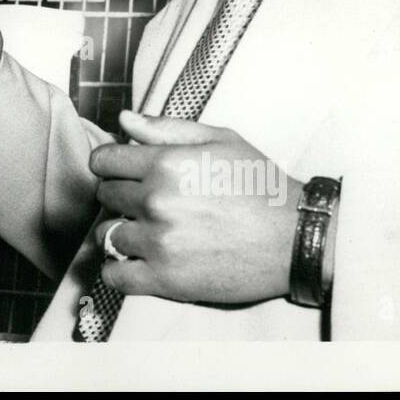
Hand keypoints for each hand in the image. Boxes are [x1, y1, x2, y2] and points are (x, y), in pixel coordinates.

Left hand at [91, 111, 300, 303]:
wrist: (295, 238)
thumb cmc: (260, 185)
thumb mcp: (220, 140)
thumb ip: (166, 128)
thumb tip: (124, 121)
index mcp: (165, 163)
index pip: (103, 161)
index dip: (109, 164)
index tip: (120, 172)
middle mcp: (156, 201)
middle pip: (105, 195)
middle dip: (119, 196)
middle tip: (143, 202)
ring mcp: (159, 242)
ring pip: (106, 234)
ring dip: (120, 232)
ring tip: (143, 232)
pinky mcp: (166, 279)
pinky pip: (115, 277)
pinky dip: (117, 270)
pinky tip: (134, 262)